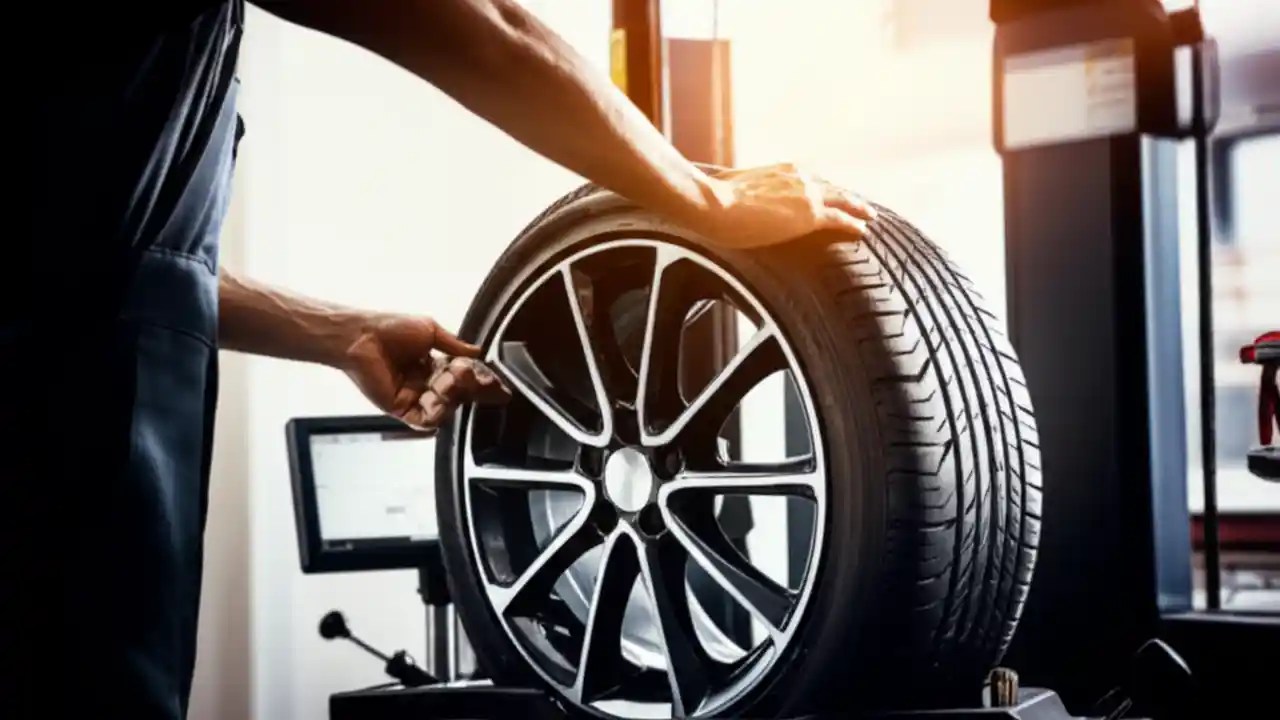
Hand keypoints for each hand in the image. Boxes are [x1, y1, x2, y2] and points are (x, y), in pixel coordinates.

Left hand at [341, 314, 510, 430]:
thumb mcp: (431, 330)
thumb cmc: (389, 328)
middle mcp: (425, 383)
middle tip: (472, 377)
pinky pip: (425, 421)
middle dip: (469, 387)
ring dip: (451, 395)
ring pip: (446, 408)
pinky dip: (436, 413)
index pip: (463, 378)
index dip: (480, 381)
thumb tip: (478, 353)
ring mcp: (414, 397)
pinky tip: (438, 398)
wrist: (361, 337)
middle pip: (458, 394)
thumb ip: (454, 345)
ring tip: (447, 379)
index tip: (496, 383)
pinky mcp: (401, 409)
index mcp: (432, 364)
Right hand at [694, 163, 877, 248]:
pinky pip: (841, 219)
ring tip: (870, 216)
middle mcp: (799, 176)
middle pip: (831, 186)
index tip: (830, 192)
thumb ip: (740, 188)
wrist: (715, 203)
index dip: (823, 187)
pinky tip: (864, 230)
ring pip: (842, 199)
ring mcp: (807, 194)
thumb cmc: (714, 197)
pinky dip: (854, 223)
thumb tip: (726, 191)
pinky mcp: (810, 214)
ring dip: (858, 207)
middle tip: (860, 204)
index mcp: (781, 169)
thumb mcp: (731, 185)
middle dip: (846, 195)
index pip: (810, 178)